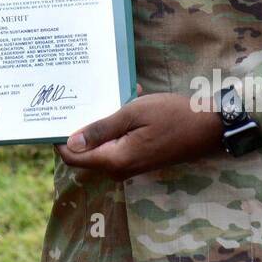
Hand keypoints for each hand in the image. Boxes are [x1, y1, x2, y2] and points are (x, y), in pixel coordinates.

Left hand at [55, 92, 223, 179]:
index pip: (73, 157)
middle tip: (77, 97)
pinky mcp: (138, 158)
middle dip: (79, 126)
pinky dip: (116, 124)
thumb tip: (70, 142)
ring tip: (108, 93)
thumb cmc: (173, 116)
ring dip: (101, 121)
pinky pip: (115, 143)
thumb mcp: (134, 114)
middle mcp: (119, 169)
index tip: (53, 115)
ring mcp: (129, 166)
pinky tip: (126, 98)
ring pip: (100, 145)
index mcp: (115, 160)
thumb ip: (100, 129)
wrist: (209, 128)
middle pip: (84, 152)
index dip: (58, 138)